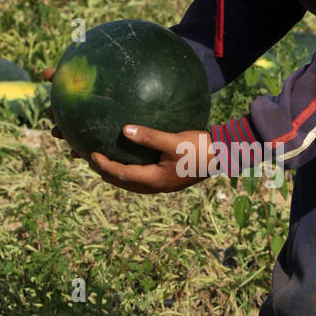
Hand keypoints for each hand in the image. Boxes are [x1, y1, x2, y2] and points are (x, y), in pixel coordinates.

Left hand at [42, 69, 212, 190]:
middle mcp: (157, 185)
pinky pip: (143, 177)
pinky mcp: (170, 178)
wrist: (225, 157)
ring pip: (133, 182)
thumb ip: (149, 136)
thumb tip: (125, 130)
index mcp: (155, 180)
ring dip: (117, 173)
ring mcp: (164, 184)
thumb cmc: (201, 148)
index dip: (104, 166)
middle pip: (124, 182)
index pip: (122, 174)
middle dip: (106, 172)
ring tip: (105, 164)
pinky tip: (131, 159)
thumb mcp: (174, 141)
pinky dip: (130, 171)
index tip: (90, 155)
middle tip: (90, 161)